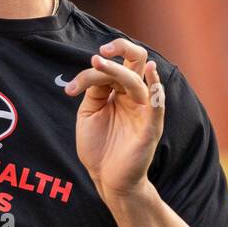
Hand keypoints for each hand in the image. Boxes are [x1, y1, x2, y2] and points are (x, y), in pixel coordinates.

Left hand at [63, 37, 164, 199]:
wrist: (106, 179)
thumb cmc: (99, 147)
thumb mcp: (89, 113)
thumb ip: (94, 90)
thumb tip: (97, 68)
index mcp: (120, 92)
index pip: (111, 68)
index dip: (90, 72)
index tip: (70, 90)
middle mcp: (134, 96)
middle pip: (137, 59)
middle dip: (121, 47)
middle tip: (100, 51)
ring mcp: (143, 110)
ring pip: (136, 80)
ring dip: (116, 70)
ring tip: (98, 62)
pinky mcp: (151, 127)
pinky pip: (157, 104)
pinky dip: (156, 88)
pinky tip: (152, 73)